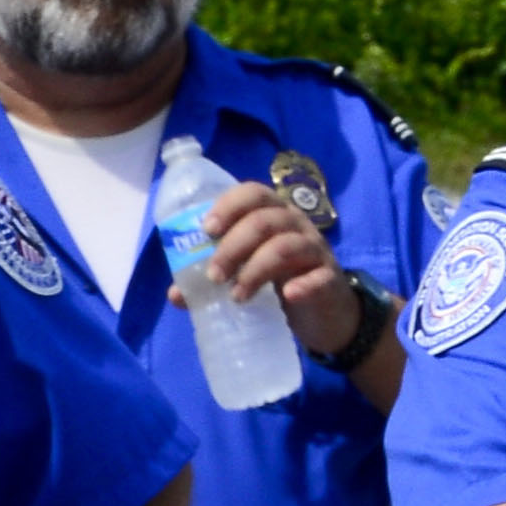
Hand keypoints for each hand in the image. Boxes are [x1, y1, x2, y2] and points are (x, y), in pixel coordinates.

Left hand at [191, 181, 356, 355]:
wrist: (323, 312)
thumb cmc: (279, 283)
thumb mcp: (245, 274)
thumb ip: (214, 278)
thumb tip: (175, 294)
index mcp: (272, 214)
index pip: (253, 194)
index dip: (229, 206)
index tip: (207, 229)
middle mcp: (296, 224)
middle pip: (264, 221)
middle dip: (233, 247)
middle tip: (215, 276)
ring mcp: (316, 249)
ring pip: (286, 246)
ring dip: (256, 269)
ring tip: (237, 296)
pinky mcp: (330, 278)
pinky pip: (319, 276)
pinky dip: (302, 284)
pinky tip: (287, 295)